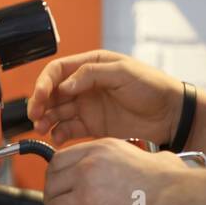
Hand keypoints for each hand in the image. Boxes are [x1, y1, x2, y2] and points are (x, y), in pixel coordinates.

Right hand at [27, 50, 181, 145]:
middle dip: (40, 104)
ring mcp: (87, 107)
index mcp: (91, 65)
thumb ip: (92, 74)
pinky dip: (59, 134)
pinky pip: (68, 130)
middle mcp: (85, 86)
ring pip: (57, 112)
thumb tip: (66, 84)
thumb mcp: (123, 72)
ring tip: (42, 128)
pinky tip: (57, 138)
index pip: (58, 71)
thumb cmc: (152, 87)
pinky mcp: (92, 127)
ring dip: (46, 120)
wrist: (170, 116)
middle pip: (53, 93)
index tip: (41, 97)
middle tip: (35, 116)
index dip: (45, 83)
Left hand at [43, 138, 187, 204]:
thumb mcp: (154, 156)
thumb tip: (159, 161)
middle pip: (52, 186)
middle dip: (51, 200)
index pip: (58, 161)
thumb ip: (148, 157)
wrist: (176, 202)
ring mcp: (87, 197)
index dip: (53, 177)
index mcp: (98, 151)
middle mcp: (87, 171)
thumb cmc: (173, 183)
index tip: (57, 186)